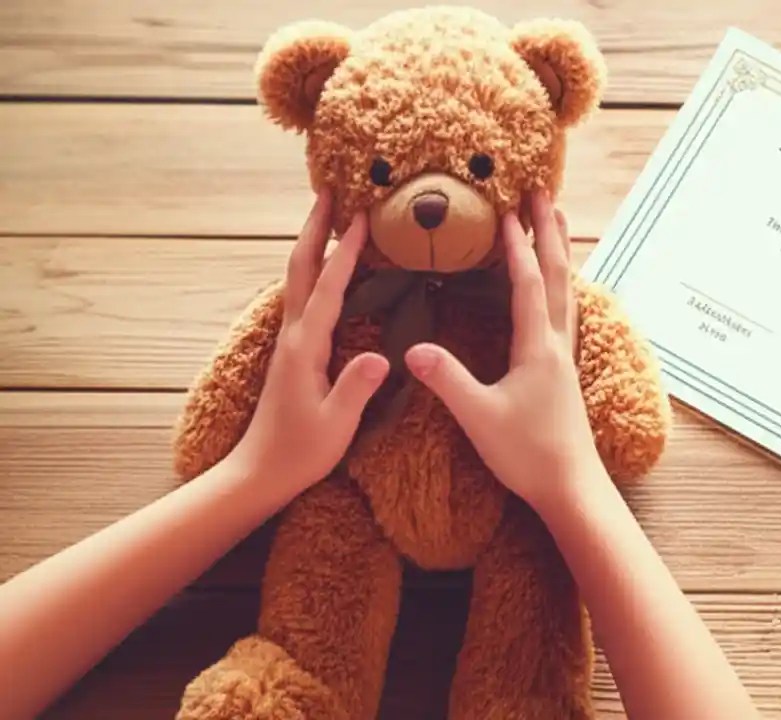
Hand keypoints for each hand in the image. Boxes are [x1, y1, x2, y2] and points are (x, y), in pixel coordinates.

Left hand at [228, 191, 388, 492]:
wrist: (259, 473)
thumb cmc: (300, 452)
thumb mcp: (335, 424)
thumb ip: (356, 388)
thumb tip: (382, 356)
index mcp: (306, 347)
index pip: (328, 287)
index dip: (345, 250)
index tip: (360, 214)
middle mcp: (294, 335)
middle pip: (301, 268)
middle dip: (315, 228)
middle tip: (330, 190)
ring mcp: (291, 342)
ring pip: (300, 279)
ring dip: (314, 244)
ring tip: (333, 217)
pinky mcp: (295, 352)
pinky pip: (307, 298)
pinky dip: (318, 271)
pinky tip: (332, 270)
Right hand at [405, 192, 600, 514]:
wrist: (571, 488)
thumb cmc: (528, 455)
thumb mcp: (479, 418)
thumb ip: (446, 381)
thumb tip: (412, 349)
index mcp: (537, 348)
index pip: (528, 284)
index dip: (516, 246)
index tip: (505, 209)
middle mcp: (556, 345)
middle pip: (559, 275)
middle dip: (550, 231)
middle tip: (544, 192)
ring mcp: (563, 357)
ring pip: (568, 291)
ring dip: (561, 252)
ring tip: (556, 222)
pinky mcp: (563, 372)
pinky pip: (565, 313)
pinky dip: (561, 286)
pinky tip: (557, 288)